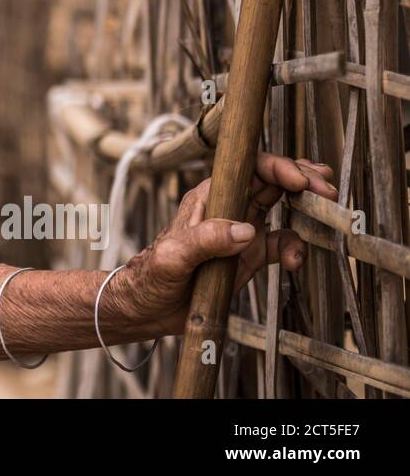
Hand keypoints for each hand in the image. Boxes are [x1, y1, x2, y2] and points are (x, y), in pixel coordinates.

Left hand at [114, 153, 337, 336]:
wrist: (147, 309)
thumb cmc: (151, 276)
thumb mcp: (173, 257)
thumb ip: (205, 241)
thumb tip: (246, 230)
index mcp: (209, 197)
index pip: (246, 168)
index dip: (276, 166)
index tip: (299, 180)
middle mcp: (228, 208)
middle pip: (272, 181)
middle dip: (302, 179)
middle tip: (327, 190)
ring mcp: (241, 231)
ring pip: (283, 207)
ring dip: (306, 207)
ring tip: (328, 212)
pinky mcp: (249, 256)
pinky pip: (281, 245)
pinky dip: (295, 249)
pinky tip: (295, 263)